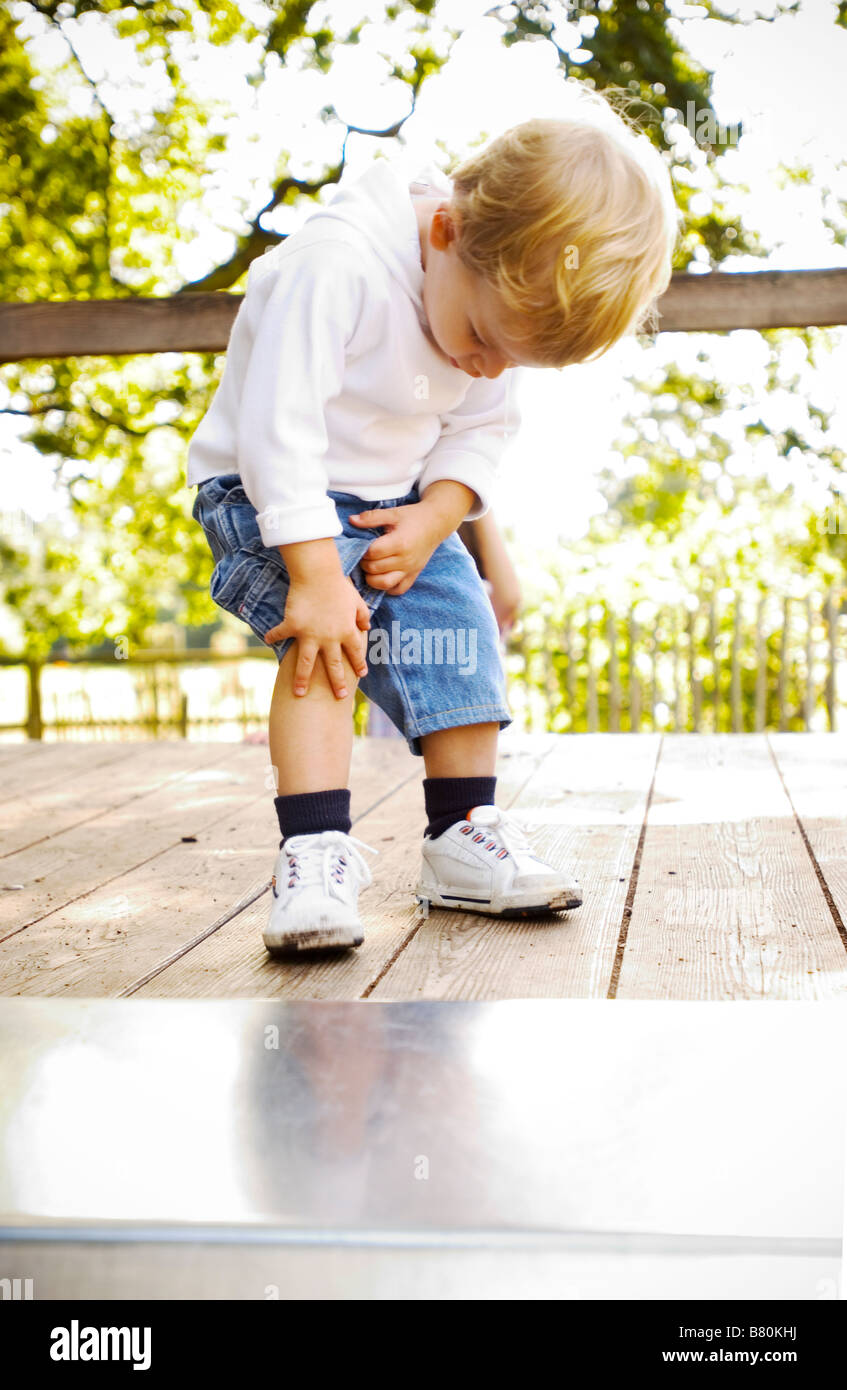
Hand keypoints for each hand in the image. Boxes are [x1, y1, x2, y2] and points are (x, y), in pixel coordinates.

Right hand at [264, 571, 370, 698]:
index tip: (361, 675)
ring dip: (302, 679)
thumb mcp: (357, 600)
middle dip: (337, 683)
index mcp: (347, 632)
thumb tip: (366, 627)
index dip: (359, 664)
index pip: (356, 653)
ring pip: (306, 663)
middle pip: (334, 666)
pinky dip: (273, 636)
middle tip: (339, 696)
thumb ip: (363, 615)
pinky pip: (281, 634)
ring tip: (299, 694)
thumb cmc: (339, 585)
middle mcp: (330, 638)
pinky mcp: (293, 626)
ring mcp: (310, 634)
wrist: (318, 574)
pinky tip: (267, 640)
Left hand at [349, 482, 474, 594]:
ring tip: (371, 567)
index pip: (373, 553)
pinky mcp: (413, 575)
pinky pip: (398, 589)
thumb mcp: (392, 513)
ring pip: (384, 583)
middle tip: (365, 555)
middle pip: (375, 569)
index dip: (363, 550)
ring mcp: (410, 570)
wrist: (436, 523)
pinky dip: (387, 587)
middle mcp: (405, 559)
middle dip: (365, 563)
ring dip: (372, 578)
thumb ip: (371, 518)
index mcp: (399, 542)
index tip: (363, 545)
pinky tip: (382, 577)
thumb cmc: (413, 517)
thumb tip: (351, 520)